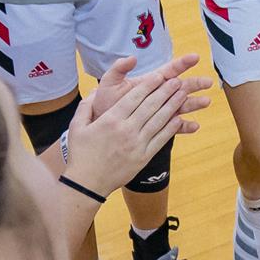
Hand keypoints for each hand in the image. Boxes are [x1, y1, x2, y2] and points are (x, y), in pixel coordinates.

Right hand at [67, 54, 211, 192]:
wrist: (87, 183)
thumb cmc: (81, 154)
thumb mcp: (77, 126)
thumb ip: (86, 106)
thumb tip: (95, 91)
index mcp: (110, 120)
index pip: (134, 97)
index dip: (149, 85)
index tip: (160, 75)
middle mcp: (126, 130)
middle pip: (150, 106)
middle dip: (165, 91)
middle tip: (177, 80)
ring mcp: (136, 144)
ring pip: (159, 120)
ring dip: (172, 106)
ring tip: (182, 94)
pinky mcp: (143, 157)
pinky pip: (160, 139)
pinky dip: (171, 128)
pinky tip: (179, 118)